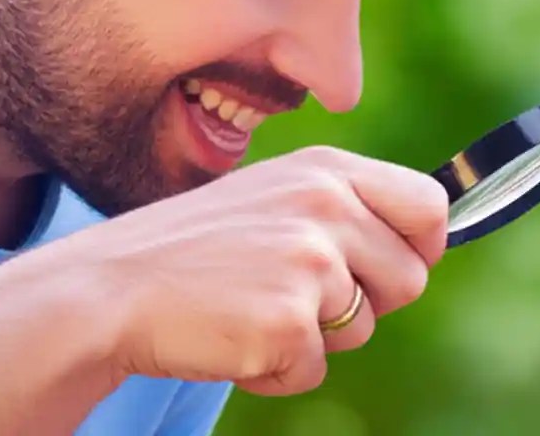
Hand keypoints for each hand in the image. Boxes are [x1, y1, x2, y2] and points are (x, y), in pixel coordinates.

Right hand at [38, 145, 447, 396]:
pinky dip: (276, 370)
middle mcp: (327, 205)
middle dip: (365, 304)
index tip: (391, 267)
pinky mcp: (290, 318)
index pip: (429, 205)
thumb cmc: (195, 250)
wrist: (110, 288)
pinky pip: (314, 370)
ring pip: (363, 330)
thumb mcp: (274, 198)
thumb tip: (422, 247)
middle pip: (411, 279)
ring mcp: (311, 261)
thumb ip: (342, 209)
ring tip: (253, 309)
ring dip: (314, 339)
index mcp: (326, 170)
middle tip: (298, 297)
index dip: (422, 246)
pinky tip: (233, 337)